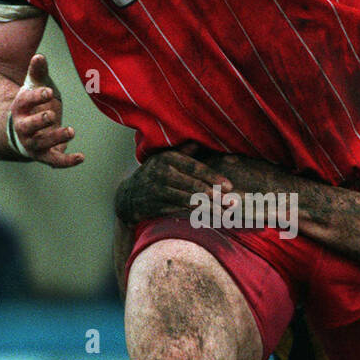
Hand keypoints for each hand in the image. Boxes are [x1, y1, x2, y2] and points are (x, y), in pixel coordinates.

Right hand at [9, 54, 84, 166]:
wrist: (21, 132)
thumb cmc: (30, 106)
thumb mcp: (32, 88)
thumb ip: (37, 73)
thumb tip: (39, 56)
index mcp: (20, 108)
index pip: (25, 102)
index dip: (36, 97)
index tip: (47, 91)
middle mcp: (23, 128)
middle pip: (28, 127)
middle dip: (40, 121)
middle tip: (52, 114)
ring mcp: (33, 143)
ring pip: (42, 144)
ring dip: (56, 138)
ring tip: (71, 130)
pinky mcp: (44, 155)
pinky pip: (55, 160)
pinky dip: (67, 161)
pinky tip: (81, 157)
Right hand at [115, 145, 234, 224]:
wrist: (128, 196)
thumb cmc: (153, 173)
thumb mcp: (165, 157)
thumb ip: (184, 151)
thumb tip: (200, 141)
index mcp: (167, 158)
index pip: (194, 167)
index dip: (212, 176)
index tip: (229, 185)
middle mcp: (161, 173)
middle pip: (193, 185)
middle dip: (214, 194)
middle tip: (230, 201)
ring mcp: (158, 191)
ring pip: (188, 200)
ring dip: (208, 208)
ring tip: (224, 212)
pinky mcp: (156, 207)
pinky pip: (180, 211)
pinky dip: (196, 215)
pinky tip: (209, 218)